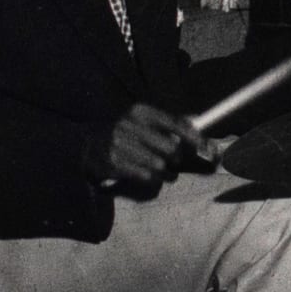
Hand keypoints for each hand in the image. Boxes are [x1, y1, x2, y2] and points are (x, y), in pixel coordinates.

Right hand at [92, 104, 211, 188]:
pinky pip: (144, 175)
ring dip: (168, 173)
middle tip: (177, 161)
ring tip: (168, 174)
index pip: (173, 123)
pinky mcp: (112, 163)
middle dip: (178, 157)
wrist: (88, 145)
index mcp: (139, 112)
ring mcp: (118, 145)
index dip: (191, 136)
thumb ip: (170, 121)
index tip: (202, 145)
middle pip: (170, 147)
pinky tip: (153, 177)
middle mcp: (128, 125)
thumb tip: (199, 121)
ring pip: (159, 165)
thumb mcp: (143, 121)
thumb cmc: (125, 133)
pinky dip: (153, 179)